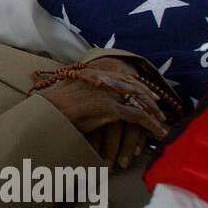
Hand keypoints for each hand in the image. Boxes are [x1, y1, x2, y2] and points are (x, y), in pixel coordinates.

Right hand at [38, 62, 169, 165]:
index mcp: (95, 75)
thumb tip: (95, 103)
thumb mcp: (73, 96)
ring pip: (139, 102)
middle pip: (135, 87)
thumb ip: (88, 95)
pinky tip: (158, 132)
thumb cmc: (53, 110)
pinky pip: (137, 117)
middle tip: (161, 110)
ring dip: (154, 114)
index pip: (124, 77)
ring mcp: (108, 93)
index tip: (150, 94)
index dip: (139, 86)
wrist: (44, 114)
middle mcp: (103, 80)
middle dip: (150, 98)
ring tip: (163, 124)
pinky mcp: (110, 109)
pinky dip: (151, 125)